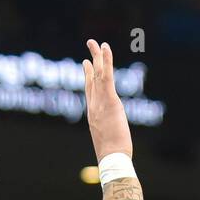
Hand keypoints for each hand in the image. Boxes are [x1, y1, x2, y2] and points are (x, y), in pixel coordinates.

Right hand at [83, 39, 132, 161]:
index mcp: (93, 115)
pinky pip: (106, 75)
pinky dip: (106, 60)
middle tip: (90, 45)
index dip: (88, 76)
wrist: (111, 158)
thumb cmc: (112, 156)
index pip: (89, 91)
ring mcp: (100, 102)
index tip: (86, 64)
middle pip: (91, 79)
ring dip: (97, 56)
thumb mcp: (108, 143)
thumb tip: (113, 143)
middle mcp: (94, 106)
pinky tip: (105, 47)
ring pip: (97, 74)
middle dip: (91, 61)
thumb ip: (108, 135)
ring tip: (95, 41)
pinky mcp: (110, 100)